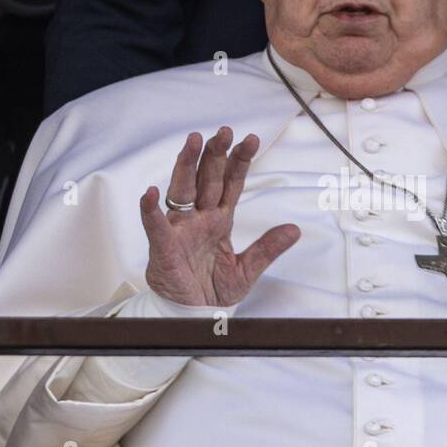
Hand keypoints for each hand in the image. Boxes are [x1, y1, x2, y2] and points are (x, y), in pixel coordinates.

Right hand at [140, 127, 300, 306]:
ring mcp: (180, 230)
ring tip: (193, 141)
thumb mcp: (248, 269)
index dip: (239, 162)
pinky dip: (151, 210)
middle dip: (216, 154)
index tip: (251, 140)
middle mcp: (199, 219)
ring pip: (183, 191)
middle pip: (207, 180)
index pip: (230, 184)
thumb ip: (268, 248)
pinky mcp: (164, 248)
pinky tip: (151, 192)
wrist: (195, 316)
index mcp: (219, 220)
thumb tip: (295, 230)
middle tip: (224, 131)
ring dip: (186, 165)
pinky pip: (156, 226)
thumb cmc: (214, 290)